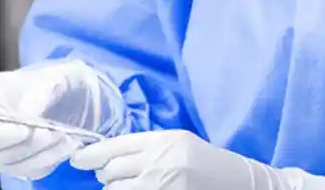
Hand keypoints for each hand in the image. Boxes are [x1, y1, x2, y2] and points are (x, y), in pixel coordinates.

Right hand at [0, 60, 127, 179]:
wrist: (66, 94)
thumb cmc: (51, 81)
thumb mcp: (48, 79)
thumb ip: (35, 96)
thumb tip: (27, 116)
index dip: (0, 133)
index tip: (26, 130)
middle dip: (28, 145)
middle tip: (53, 133)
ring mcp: (0, 148)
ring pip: (14, 165)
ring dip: (43, 154)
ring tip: (67, 138)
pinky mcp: (19, 162)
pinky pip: (30, 171)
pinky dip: (50, 161)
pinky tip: (66, 146)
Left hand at [72, 130, 324, 189]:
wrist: (248, 184)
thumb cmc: (210, 164)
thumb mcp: (178, 146)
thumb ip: (146, 150)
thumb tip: (106, 161)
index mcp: (163, 140)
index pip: (113, 147)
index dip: (90, 156)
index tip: (77, 161)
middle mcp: (162, 161)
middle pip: (112, 172)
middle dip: (108, 177)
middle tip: (114, 177)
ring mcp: (165, 183)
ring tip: (134, 184)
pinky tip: (137, 188)